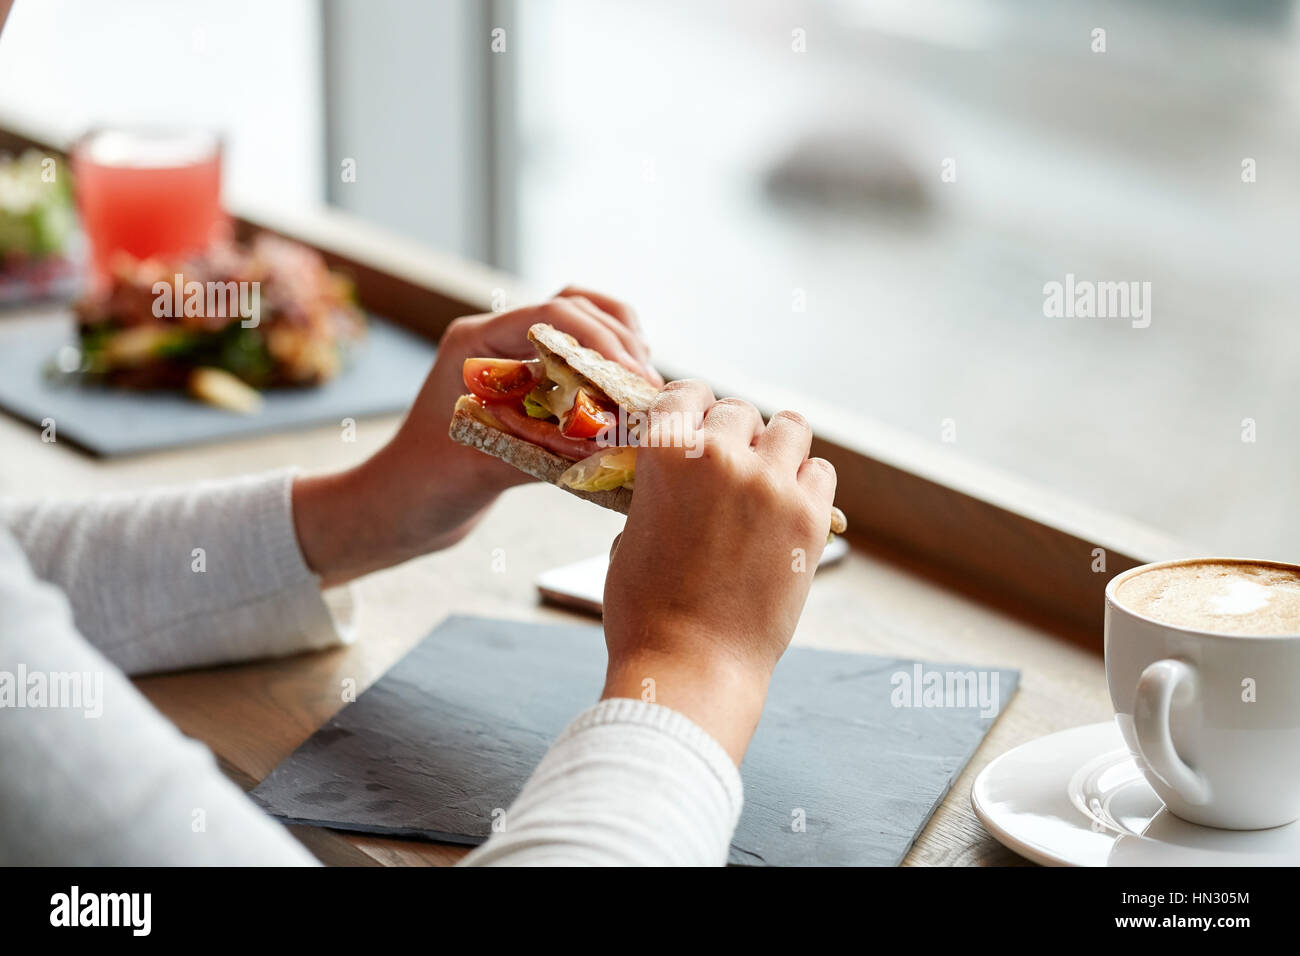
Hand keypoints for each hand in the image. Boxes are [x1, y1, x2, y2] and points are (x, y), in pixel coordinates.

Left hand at [293, 288, 660, 585]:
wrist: (398, 510)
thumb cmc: (423, 489)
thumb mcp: (482, 468)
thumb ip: (543, 449)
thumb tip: (614, 441)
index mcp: (474, 344)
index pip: (552, 316)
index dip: (602, 342)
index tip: (635, 380)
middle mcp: (496, 341)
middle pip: (575, 308)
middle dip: (620, 343)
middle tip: (650, 390)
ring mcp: (514, 360)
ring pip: (583, 326)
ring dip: (621, 350)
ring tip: (645, 392)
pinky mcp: (530, 385)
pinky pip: (580, 361)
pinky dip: (611, 375)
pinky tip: (628, 405)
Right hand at [601, 381, 836, 763]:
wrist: (692, 666)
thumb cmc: (645, 610)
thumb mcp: (628, 533)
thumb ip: (656, 491)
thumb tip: (674, 477)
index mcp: (666, 453)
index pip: (686, 393)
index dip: (690, 405)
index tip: (695, 418)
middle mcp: (722, 456)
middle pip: (739, 410)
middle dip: (732, 432)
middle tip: (727, 463)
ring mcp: (771, 484)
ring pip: (790, 427)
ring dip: (776, 445)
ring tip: (766, 474)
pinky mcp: (810, 517)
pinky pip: (821, 471)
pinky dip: (806, 482)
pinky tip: (789, 506)